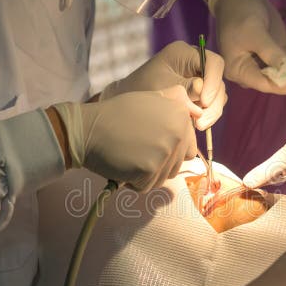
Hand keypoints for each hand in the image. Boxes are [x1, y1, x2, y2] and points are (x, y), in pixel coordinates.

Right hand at [53, 85, 197, 191]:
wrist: (88, 129)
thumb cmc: (117, 114)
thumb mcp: (150, 99)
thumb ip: (175, 103)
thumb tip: (197, 111)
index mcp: (180, 116)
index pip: (189, 149)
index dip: (168, 151)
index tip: (150, 144)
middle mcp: (177, 133)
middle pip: (176, 166)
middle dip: (157, 164)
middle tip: (136, 150)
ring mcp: (165, 152)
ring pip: (163, 179)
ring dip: (146, 175)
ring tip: (130, 157)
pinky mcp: (149, 169)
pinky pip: (147, 186)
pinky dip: (134, 182)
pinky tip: (123, 166)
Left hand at [101, 41, 226, 130]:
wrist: (130, 101)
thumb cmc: (142, 89)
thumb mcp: (162, 87)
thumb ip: (184, 88)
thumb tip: (201, 88)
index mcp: (185, 53)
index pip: (213, 63)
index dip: (213, 81)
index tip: (204, 102)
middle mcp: (196, 63)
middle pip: (218, 81)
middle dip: (213, 103)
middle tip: (201, 122)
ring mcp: (199, 79)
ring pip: (218, 95)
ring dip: (212, 112)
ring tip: (198, 126)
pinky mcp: (200, 94)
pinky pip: (212, 104)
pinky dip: (208, 115)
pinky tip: (196, 125)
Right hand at [214, 0, 285, 93]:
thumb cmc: (240, 15)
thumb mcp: (253, 32)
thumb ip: (269, 52)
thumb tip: (285, 70)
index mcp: (241, 71)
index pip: (264, 84)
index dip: (283, 87)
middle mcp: (255, 74)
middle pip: (280, 83)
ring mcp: (269, 66)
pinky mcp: (280, 57)